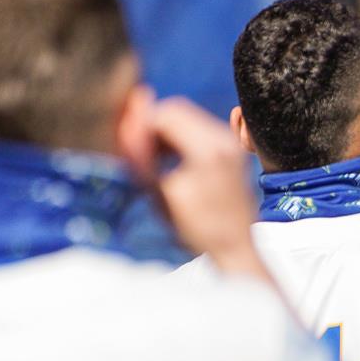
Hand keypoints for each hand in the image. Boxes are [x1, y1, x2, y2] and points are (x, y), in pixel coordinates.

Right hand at [143, 99, 273, 283]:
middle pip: (178, 110)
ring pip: (188, 118)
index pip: (166, 114)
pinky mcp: (231, 151)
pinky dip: (180, 138)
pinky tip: (170, 161)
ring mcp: (231, 144)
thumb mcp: (162, 194)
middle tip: (140, 152)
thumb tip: (124, 125)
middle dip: (153, 126)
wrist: (235, 249)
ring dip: (166, 132)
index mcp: (209, 149)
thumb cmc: (198, 229)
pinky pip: (199, 130)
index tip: (131, 147)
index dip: (142, 126)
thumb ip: (142, 157)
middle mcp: (224, 139)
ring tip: (154, 159)